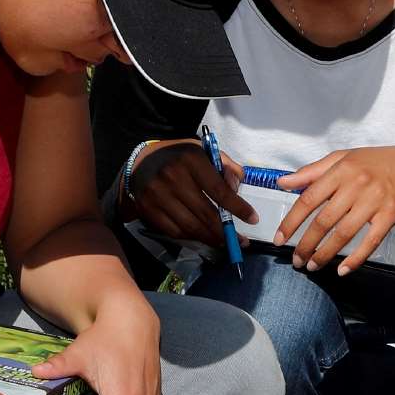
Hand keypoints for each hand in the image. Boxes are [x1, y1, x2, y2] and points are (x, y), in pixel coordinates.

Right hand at [127, 139, 251, 242]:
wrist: (141, 160)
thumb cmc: (180, 157)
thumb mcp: (204, 152)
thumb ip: (226, 166)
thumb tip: (238, 187)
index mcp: (191, 161)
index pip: (219, 190)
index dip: (237, 208)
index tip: (252, 219)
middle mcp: (173, 178)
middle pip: (205, 213)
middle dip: (226, 230)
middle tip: (241, 241)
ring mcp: (158, 195)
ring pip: (190, 226)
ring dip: (211, 238)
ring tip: (225, 242)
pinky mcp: (148, 209)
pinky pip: (174, 231)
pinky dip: (192, 237)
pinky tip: (203, 237)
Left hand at [276, 146, 394, 274]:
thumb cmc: (379, 163)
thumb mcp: (344, 158)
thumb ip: (312, 171)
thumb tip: (283, 183)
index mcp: (341, 169)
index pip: (309, 199)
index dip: (291, 221)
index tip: (280, 238)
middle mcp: (357, 185)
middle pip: (324, 220)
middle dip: (306, 244)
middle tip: (296, 260)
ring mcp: (375, 201)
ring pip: (343, 234)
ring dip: (325, 254)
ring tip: (312, 266)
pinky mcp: (391, 215)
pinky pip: (370, 242)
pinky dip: (355, 259)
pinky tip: (342, 270)